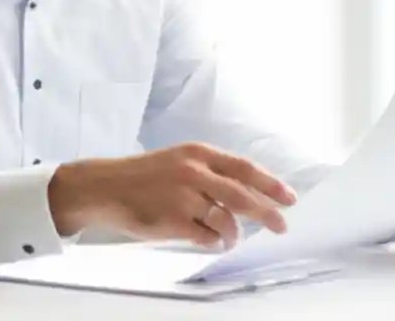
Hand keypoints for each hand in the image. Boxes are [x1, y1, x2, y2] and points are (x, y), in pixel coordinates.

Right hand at [48, 143, 296, 249]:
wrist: (105, 187)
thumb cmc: (145, 175)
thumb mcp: (180, 161)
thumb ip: (211, 173)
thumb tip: (247, 195)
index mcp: (198, 153)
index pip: (244, 168)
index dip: (270, 184)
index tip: (289, 198)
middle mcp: (194, 172)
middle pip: (242, 195)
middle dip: (267, 212)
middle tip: (282, 225)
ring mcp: (183, 197)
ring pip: (225, 220)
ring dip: (233, 233)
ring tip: (231, 238)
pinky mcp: (172, 220)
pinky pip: (205, 236)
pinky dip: (212, 240)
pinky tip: (208, 239)